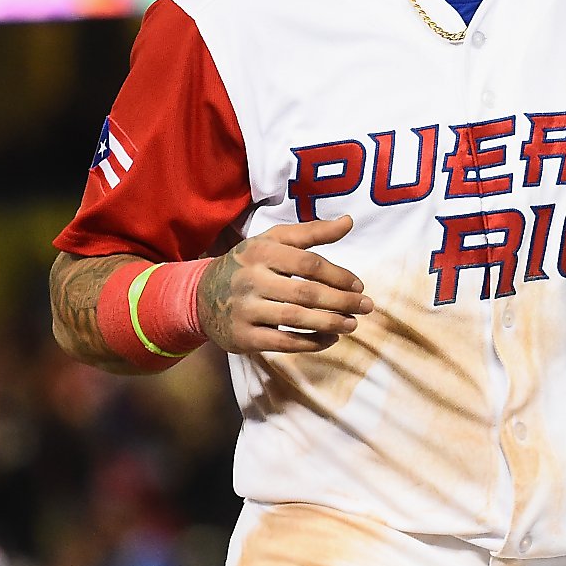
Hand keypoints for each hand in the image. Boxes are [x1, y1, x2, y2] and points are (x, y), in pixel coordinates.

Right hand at [196, 214, 373, 354]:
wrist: (199, 296)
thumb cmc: (248, 264)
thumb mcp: (273, 240)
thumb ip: (311, 232)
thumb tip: (349, 221)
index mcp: (262, 251)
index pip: (309, 263)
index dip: (339, 275)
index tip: (359, 285)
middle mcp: (251, 279)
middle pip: (306, 293)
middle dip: (342, 301)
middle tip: (366, 306)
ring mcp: (245, 309)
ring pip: (296, 319)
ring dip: (330, 324)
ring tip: (352, 324)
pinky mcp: (242, 336)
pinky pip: (283, 343)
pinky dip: (310, 343)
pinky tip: (329, 339)